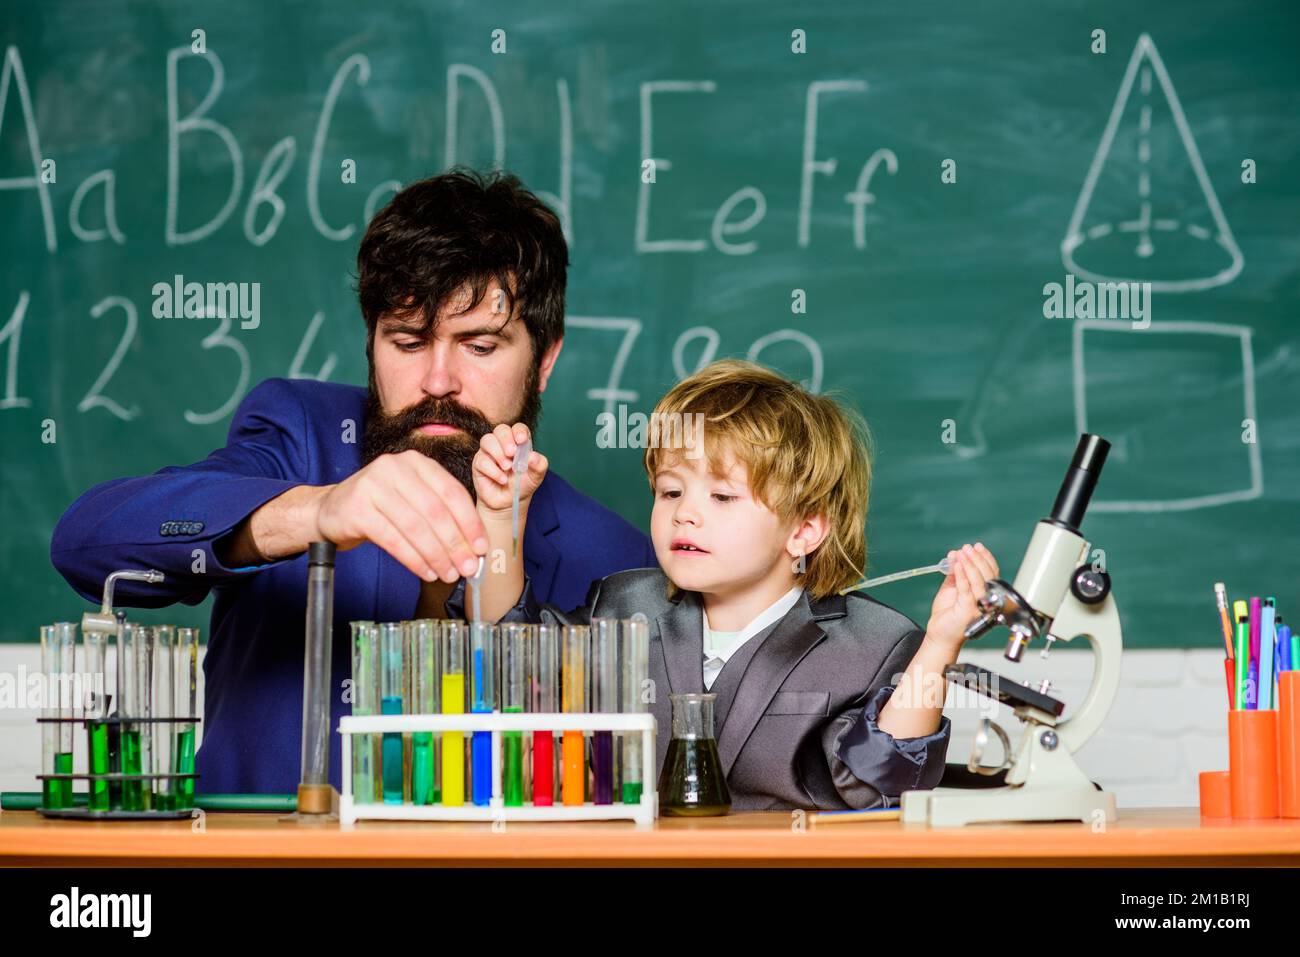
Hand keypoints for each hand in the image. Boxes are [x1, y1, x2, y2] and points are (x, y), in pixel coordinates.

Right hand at [313, 449, 487, 582]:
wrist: (331, 510)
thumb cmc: (381, 507)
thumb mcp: (412, 499)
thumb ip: (441, 516)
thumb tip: (473, 548)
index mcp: (416, 463)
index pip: (451, 492)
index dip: (470, 522)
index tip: (482, 547)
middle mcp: (394, 468)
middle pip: (435, 510)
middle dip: (456, 543)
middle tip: (468, 567)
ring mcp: (373, 486)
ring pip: (415, 526)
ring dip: (436, 555)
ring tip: (449, 574)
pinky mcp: (357, 509)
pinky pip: (393, 539)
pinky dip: (414, 559)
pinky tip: (427, 572)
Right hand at [473, 423, 547, 517]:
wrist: (509, 502)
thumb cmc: (522, 485)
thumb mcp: (536, 476)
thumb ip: (539, 464)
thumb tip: (533, 456)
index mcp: (518, 442)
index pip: (518, 428)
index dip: (519, 431)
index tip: (522, 440)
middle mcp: (502, 444)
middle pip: (501, 429)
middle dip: (506, 439)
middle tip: (512, 453)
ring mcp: (489, 452)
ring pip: (487, 440)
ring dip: (498, 453)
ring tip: (507, 467)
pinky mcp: (479, 464)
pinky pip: (481, 460)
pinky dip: (493, 470)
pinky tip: (502, 480)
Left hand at [925, 542, 999, 653]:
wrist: (940, 634)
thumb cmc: (948, 614)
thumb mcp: (951, 588)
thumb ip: (954, 572)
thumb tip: (955, 554)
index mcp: (986, 594)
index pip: (991, 573)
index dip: (985, 559)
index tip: (977, 547)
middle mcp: (987, 601)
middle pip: (988, 576)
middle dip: (977, 559)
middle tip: (967, 548)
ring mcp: (979, 607)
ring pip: (979, 582)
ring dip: (971, 565)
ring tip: (962, 553)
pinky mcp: (968, 611)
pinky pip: (966, 590)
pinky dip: (963, 576)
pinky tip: (958, 565)